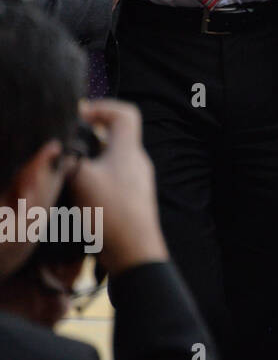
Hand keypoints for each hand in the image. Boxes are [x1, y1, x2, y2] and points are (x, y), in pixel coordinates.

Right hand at [69, 99, 168, 275]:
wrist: (134, 252)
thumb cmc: (112, 212)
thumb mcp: (82, 179)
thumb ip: (69, 158)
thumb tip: (58, 148)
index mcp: (129, 150)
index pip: (125, 113)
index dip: (102, 107)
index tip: (77, 117)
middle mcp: (136, 162)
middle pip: (114, 136)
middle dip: (88, 136)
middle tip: (65, 145)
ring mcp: (136, 181)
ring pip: (109, 159)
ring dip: (88, 160)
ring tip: (66, 171)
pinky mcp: (131, 199)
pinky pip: (110, 179)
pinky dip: (92, 179)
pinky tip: (76, 193)